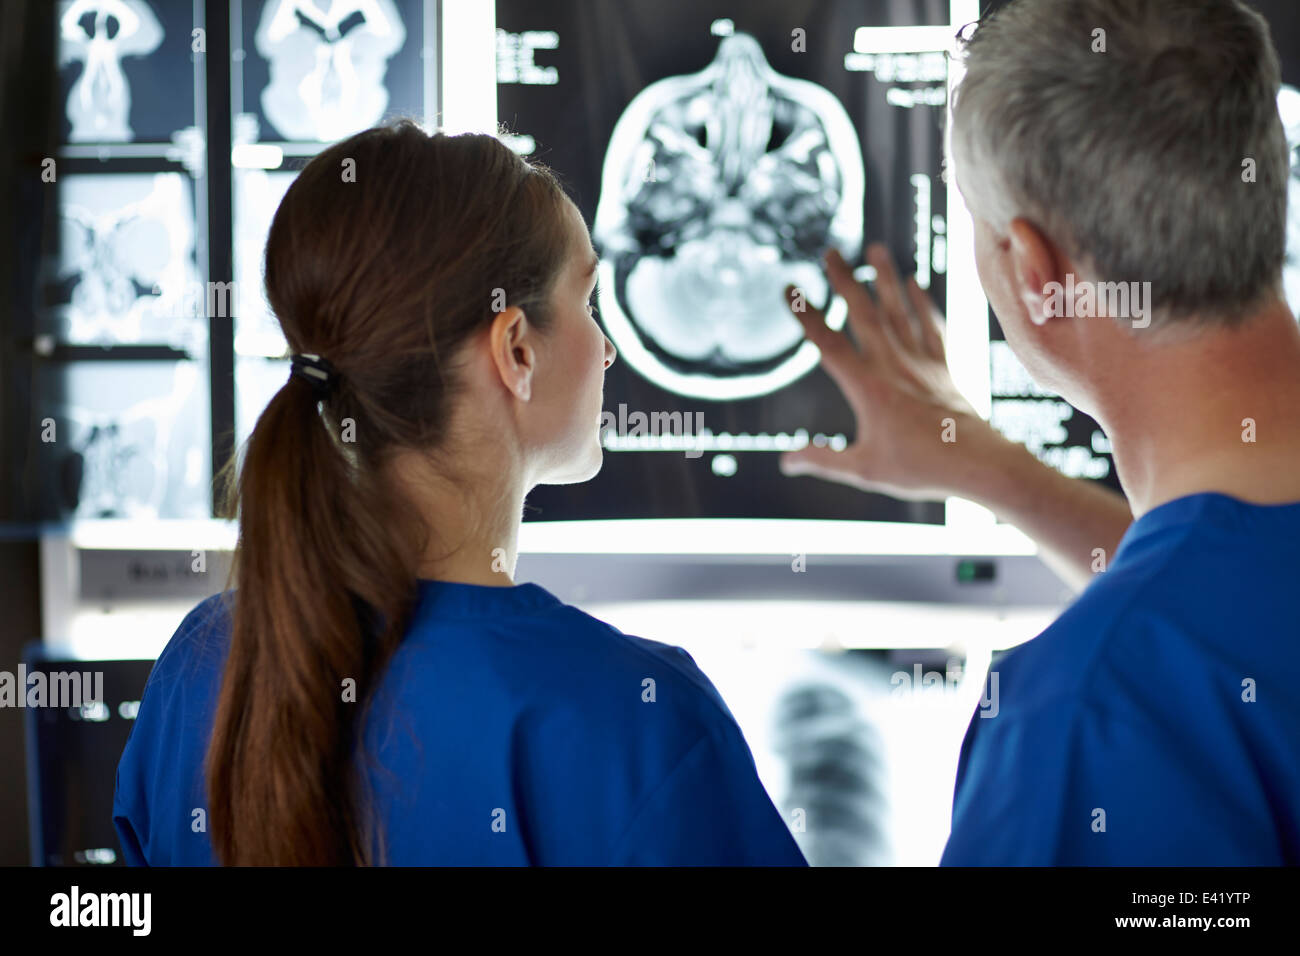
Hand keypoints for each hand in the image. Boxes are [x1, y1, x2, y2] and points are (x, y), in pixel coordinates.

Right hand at [779, 244, 996, 500]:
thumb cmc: (921, 469)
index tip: (790, 289)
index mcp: (868, 388)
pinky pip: (931, 326)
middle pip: (864, 314)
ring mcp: (920, 363)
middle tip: (831, 252)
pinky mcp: (942, 367)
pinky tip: (914, 284)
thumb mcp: (864, 470)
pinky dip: (922, 303)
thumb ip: (823, 460)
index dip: (807, 315)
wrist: (978, 463)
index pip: (829, 344)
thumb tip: (786, 461)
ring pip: (899, 311)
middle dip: (845, 281)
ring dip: (886, 278)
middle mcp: (893, 366)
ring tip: (875, 249)